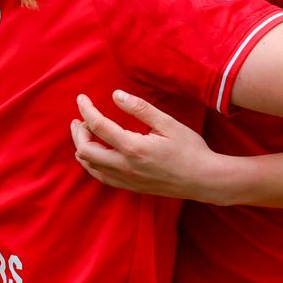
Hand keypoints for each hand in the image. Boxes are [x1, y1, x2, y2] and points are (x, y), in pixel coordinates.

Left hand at [71, 91, 221, 201]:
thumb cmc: (189, 149)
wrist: (204, 180)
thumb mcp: (167, 123)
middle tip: (80, 118)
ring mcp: (126, 180)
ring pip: (90, 166)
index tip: (81, 98)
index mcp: (133, 148)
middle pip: (85, 151)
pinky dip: (92, 163)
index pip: (98, 127)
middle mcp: (125, 167)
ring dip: (83, 148)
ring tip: (85, 132)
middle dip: (78, 132)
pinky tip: (97, 152)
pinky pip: (102, 177)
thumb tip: (116, 95)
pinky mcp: (131, 187)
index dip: (86, 110)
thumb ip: (139, 108)